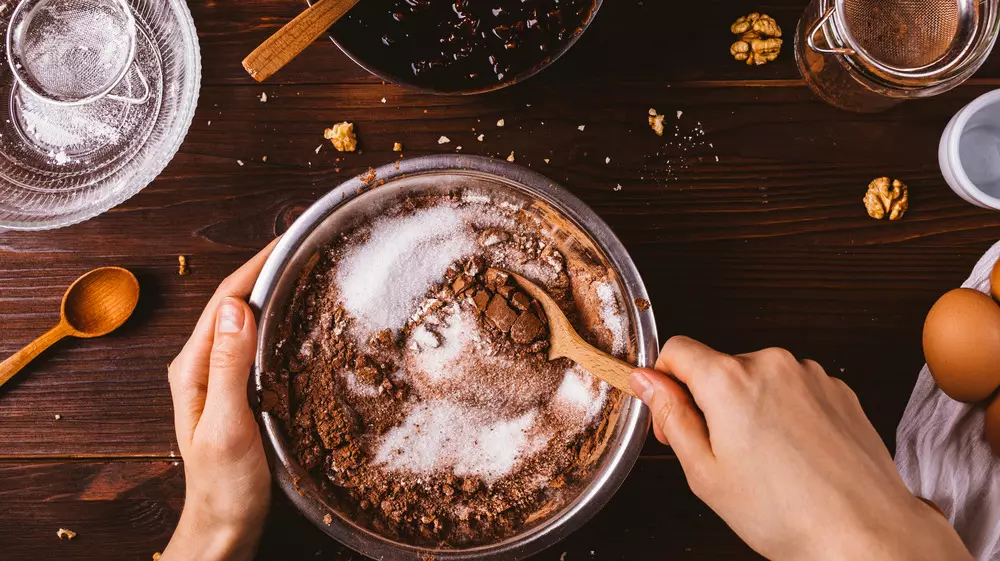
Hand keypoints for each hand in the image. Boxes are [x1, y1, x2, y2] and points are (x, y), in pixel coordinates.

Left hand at [162, 241, 277, 560]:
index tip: (288, 240)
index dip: (256, 265)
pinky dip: (279, 321)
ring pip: (248, 321)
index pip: (226, 300)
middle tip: (307, 246)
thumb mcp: (227, 425)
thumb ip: (229, 366)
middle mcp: (203, 365)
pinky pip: (258, 343)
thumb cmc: (224, 486)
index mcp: (193, 367)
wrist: (223, 527)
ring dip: (274, 292)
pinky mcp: (239, 391)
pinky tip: (302, 319)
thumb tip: (239, 307)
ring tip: (308, 270)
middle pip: (236, 303)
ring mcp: (221, 377)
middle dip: (267, 269)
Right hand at [630, 336, 971, 560]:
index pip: (676, 349)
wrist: (866, 532)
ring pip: (758, 379)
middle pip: (718, 366)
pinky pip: (794, 389)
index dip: (664, 381)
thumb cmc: (787, 513)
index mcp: (729, 379)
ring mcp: (810, 374)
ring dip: (750, 407)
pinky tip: (795, 455)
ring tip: (766, 461)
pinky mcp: (838, 389)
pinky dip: (786, 412)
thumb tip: (647, 381)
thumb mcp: (704, 471)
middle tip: (721, 454)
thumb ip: (670, 416)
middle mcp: (771, 363)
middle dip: (710, 401)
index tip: (671, 412)